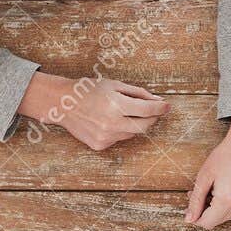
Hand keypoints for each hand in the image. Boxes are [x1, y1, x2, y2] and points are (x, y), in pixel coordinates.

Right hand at [19, 71, 169, 150]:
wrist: (63, 104)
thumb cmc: (89, 90)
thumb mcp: (114, 85)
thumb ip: (137, 93)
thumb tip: (157, 101)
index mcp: (116, 105)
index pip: (147, 110)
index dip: (160, 108)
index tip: (167, 106)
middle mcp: (112, 123)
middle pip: (144, 126)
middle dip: (151, 118)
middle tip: (152, 111)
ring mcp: (106, 137)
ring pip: (132, 133)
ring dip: (134, 123)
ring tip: (122, 112)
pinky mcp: (100, 145)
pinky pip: (119, 139)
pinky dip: (119, 130)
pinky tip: (107, 121)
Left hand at [186, 114, 230, 228]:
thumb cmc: (225, 156)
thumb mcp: (204, 177)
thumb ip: (196, 201)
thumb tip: (189, 219)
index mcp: (227, 200)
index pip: (206, 223)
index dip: (195, 217)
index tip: (189, 207)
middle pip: (215, 222)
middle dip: (203, 211)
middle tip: (196, 194)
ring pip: (224, 218)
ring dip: (214, 209)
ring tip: (209, 190)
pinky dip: (224, 206)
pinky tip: (221, 191)